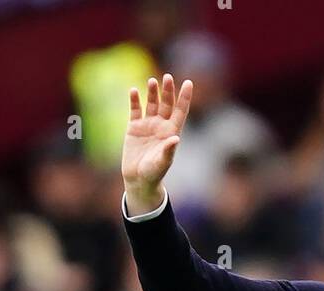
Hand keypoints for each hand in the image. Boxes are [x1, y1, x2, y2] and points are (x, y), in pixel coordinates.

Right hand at [122, 73, 192, 215]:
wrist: (138, 180)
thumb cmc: (154, 173)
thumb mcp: (162, 163)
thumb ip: (168, 150)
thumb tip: (175, 138)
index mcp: (171, 132)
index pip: (180, 111)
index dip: (184, 97)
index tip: (188, 83)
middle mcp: (161, 126)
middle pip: (166, 104)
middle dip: (168, 91)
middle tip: (167, 77)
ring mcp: (147, 125)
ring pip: (152, 104)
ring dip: (152, 93)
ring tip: (152, 82)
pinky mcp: (134, 127)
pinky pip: (135, 110)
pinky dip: (135, 100)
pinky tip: (135, 91)